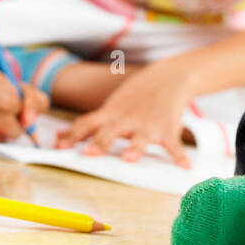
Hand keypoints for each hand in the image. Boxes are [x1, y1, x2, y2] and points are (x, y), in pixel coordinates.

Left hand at [55, 62, 192, 166]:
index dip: (72, 135)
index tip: (60, 147)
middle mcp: (126, 120)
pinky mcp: (167, 129)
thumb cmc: (136, 95)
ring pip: (139, 139)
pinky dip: (180, 156)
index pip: (86, 124)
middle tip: (90, 153)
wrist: (169, 78)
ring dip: (135, 149)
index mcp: (110, 114)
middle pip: (109, 133)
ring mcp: (147, 126)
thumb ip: (89, 123)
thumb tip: (59, 137)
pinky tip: (185, 166)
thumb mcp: (111, 106)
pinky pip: (174, 145)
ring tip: (131, 159)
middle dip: (100, 143)